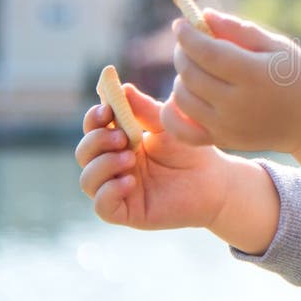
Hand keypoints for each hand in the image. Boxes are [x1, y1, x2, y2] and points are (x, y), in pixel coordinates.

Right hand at [76, 84, 279, 252]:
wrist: (215, 181)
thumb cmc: (191, 152)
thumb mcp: (167, 126)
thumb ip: (145, 110)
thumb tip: (122, 88)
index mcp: (120, 143)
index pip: (93, 129)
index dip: (94, 119)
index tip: (106, 110)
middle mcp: (113, 167)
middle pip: (84, 153)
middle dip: (97, 142)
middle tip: (123, 138)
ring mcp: (118, 190)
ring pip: (87, 181)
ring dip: (102, 166)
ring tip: (129, 158)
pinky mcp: (128, 213)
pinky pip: (102, 207)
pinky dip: (109, 192)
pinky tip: (130, 182)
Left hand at [164, 10, 300, 153]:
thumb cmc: (295, 76)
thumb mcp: (277, 46)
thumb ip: (241, 30)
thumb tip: (204, 15)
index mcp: (254, 75)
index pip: (207, 52)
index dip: (187, 36)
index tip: (180, 24)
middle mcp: (238, 103)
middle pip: (191, 74)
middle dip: (182, 52)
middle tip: (187, 42)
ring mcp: (228, 126)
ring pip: (182, 99)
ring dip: (181, 78)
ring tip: (194, 69)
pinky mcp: (223, 140)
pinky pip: (182, 131)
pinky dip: (172, 114)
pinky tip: (180, 97)